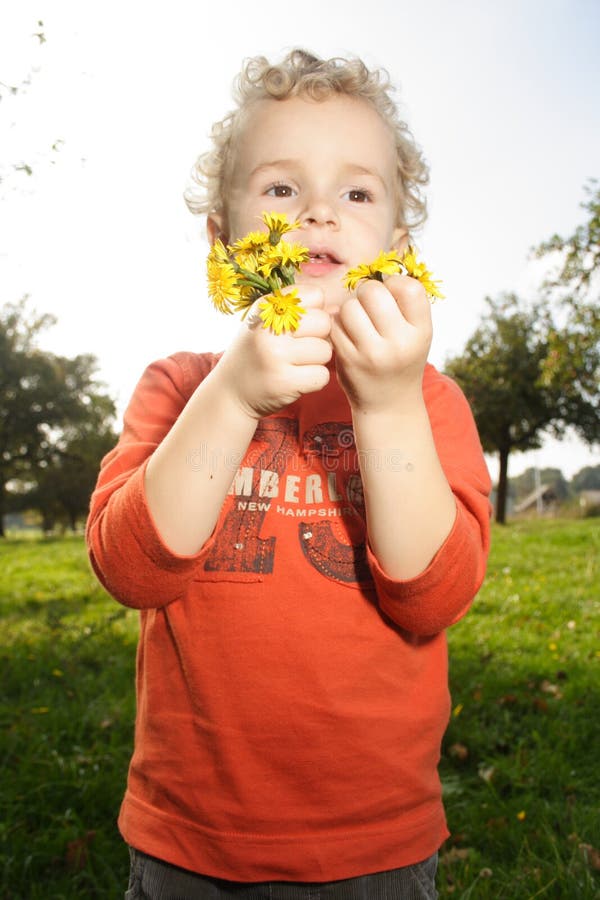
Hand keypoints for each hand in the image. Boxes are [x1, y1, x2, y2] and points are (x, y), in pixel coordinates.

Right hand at [215, 287, 332, 418]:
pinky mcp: (284, 382)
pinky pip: (322, 376)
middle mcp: (269, 328)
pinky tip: (296, 380)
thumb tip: (339, 310)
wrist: (231, 392)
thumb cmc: (257, 353)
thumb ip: (303, 313)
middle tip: (299, 349)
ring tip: (295, 365)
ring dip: (317, 361)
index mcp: (266, 306)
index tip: (299, 326)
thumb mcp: (269, 323)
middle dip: (319, 337)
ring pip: (326, 351)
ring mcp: (275, 356)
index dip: (314, 312)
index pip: (315, 295)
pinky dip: (314, 380)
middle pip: (324, 322)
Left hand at [331, 273, 431, 413]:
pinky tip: (348, 334)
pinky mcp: (347, 360)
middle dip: (367, 293)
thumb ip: (405, 303)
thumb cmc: (402, 358)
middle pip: (372, 292)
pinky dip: (338, 324)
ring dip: (350, 308)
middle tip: (370, 305)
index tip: (391, 295)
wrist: (389, 404)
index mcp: (421, 332)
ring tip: (358, 321)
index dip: (395, 283)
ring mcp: (371, 353)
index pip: (408, 287)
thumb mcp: (417, 333)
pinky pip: (334, 325)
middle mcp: (399, 343)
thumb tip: (378, 269)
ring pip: (349, 307)